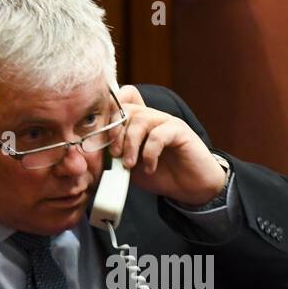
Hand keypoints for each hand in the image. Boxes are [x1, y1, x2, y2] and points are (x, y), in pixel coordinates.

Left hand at [113, 85, 226, 206]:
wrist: (190, 189)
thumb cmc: (161, 175)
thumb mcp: (131, 167)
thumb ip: (116, 155)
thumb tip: (96, 150)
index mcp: (139, 122)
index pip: (122, 99)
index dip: (108, 111)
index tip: (102, 137)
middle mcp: (152, 117)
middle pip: (127, 108)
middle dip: (116, 132)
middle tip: (115, 154)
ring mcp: (167, 122)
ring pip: (141, 120)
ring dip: (130, 144)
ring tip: (130, 164)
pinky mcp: (180, 131)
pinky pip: (158, 135)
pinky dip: (149, 153)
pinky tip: (150, 167)